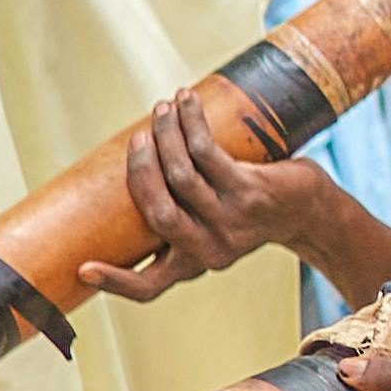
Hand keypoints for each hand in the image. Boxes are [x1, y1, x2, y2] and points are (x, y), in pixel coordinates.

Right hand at [81, 90, 390, 302]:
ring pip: (182, 175)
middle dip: (141, 169)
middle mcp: (210, 250)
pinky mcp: (251, 192)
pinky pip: (208, 153)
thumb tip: (130, 171)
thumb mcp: (211, 224)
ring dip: (167, 135)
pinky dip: (191, 123)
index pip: (149, 287)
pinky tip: (186, 102)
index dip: (115, 282)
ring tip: (162, 109)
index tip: (82, 269)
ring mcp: (232, 222)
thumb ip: (176, 215)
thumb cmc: (246, 210)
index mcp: (192, 263)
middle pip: (159, 212)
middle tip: (138, 137)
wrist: (308, 208)